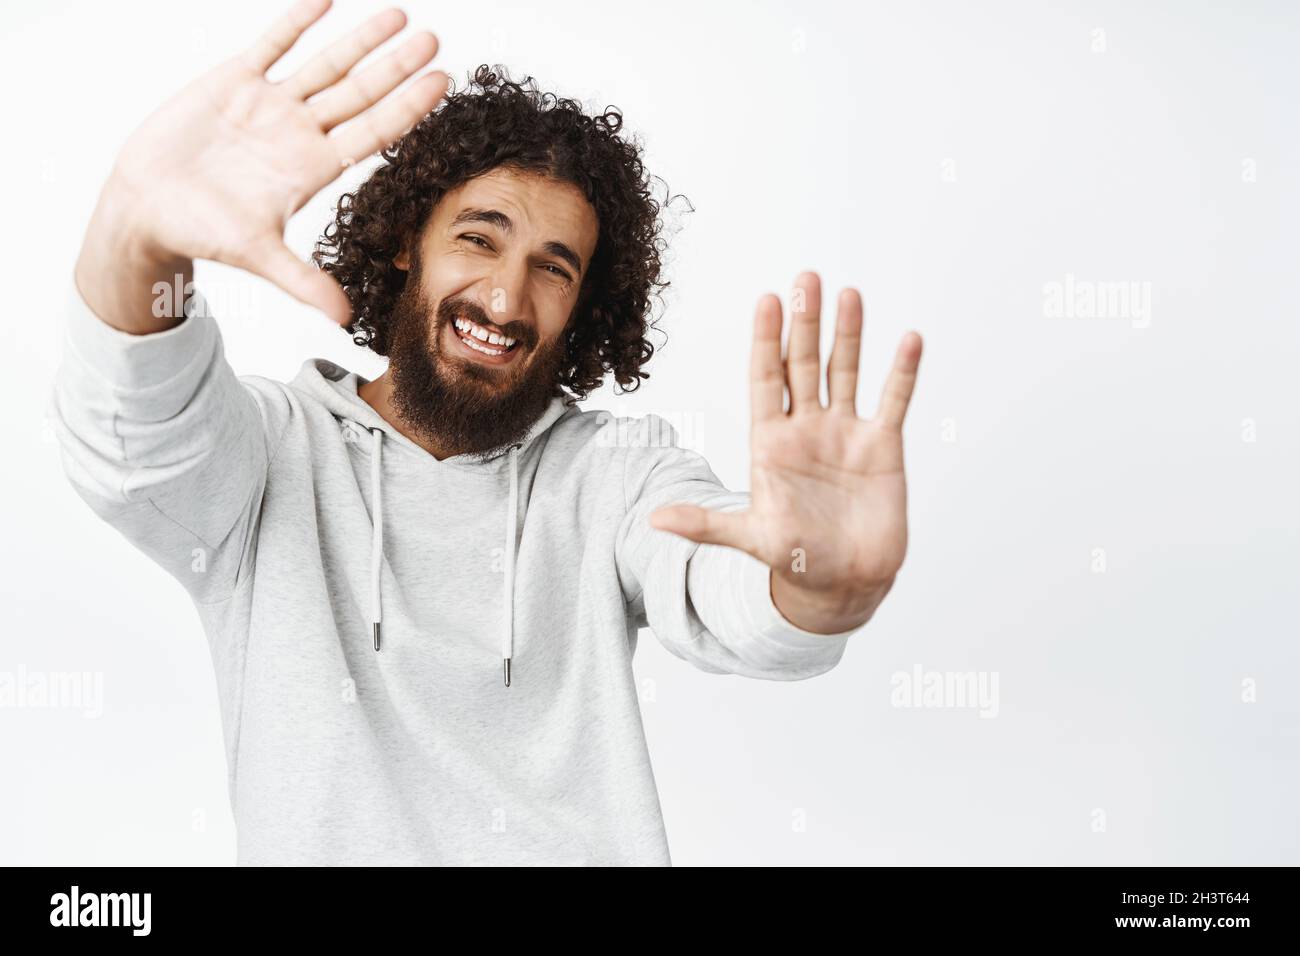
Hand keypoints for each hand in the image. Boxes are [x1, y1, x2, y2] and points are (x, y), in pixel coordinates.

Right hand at [80, 0, 446, 326]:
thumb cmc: (202, 233)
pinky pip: (271, 45)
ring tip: (400, 15)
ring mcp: (270, 106)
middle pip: (361, 94)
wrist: (146, 209)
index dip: (408, 108)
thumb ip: (303, 283)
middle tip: (435, 40)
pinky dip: (296, 22)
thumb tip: (345, 319)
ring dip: (361, 41)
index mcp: (314, 169)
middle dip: (396, 67)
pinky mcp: (233, 83)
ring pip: (326, 65)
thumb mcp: (258, 257)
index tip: (443, 83)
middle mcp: (301, 133)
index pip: (374, 133)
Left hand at [650, 272, 922, 633]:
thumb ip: (706, 525)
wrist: (844, 583)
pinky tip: (908, 340)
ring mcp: (845, 433)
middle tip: (806, 279)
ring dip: (848, 335)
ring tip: (848, 294)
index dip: (767, 341)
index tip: (768, 301)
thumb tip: (654, 521)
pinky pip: (893, 400)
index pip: (766, 379)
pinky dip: (901, 372)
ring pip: (845, 372)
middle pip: (804, 364)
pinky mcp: (882, 446)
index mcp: (771, 442)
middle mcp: (807, 428)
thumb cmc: (794, 559)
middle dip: (805, 323)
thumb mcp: (749, 538)